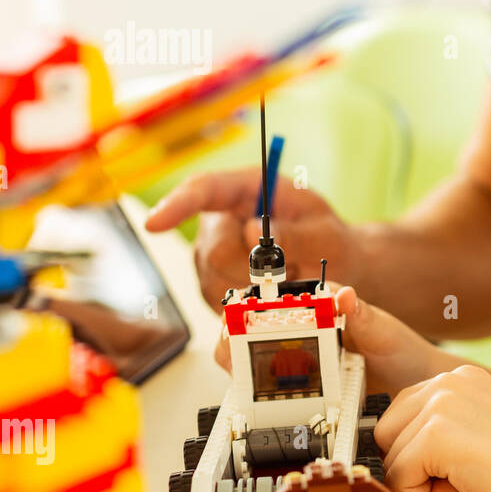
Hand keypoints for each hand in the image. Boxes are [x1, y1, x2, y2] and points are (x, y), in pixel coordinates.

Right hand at [144, 169, 354, 310]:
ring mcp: (213, 252)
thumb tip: (253, 232)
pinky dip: (248, 302)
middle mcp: (223, 218)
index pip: (204, 189)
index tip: (155, 223)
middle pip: (215, 250)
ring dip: (255, 287)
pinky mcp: (212, 282)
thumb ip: (296, 233)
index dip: (177, 205)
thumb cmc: (330, 239)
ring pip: (216, 279)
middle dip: (254, 267)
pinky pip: (218, 299)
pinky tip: (271, 290)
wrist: (336, 265)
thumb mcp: (327, 232)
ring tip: (286, 276)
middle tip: (291, 267)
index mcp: (247, 189)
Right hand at [213, 286, 444, 398]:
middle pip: (257, 329)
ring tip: (237, 371)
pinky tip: (255, 398)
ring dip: (242, 364)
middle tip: (231, 345)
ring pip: (259, 360)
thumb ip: (363, 315)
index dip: (253, 302)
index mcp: (322, 309)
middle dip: (235, 336)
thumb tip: (343, 295)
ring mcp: (304, 361)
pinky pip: (275, 388)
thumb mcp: (384, 331)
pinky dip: (260, 392)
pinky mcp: (306, 389)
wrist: (417, 387)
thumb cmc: (404, 352)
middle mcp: (308, 332)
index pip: (279, 299)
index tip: (240, 310)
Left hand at [374, 365, 490, 491]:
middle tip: (457, 480)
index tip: (443, 470)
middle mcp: (447, 382)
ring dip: (417, 482)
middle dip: (410, 464)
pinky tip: (461, 491)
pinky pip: (398, 477)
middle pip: (385, 431)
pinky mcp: (437, 434)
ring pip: (389, 456)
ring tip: (465, 483)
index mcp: (460, 379)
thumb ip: (434, 440)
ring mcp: (441, 404)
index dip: (415, 451)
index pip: (401, 413)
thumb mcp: (476, 438)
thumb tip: (388, 470)